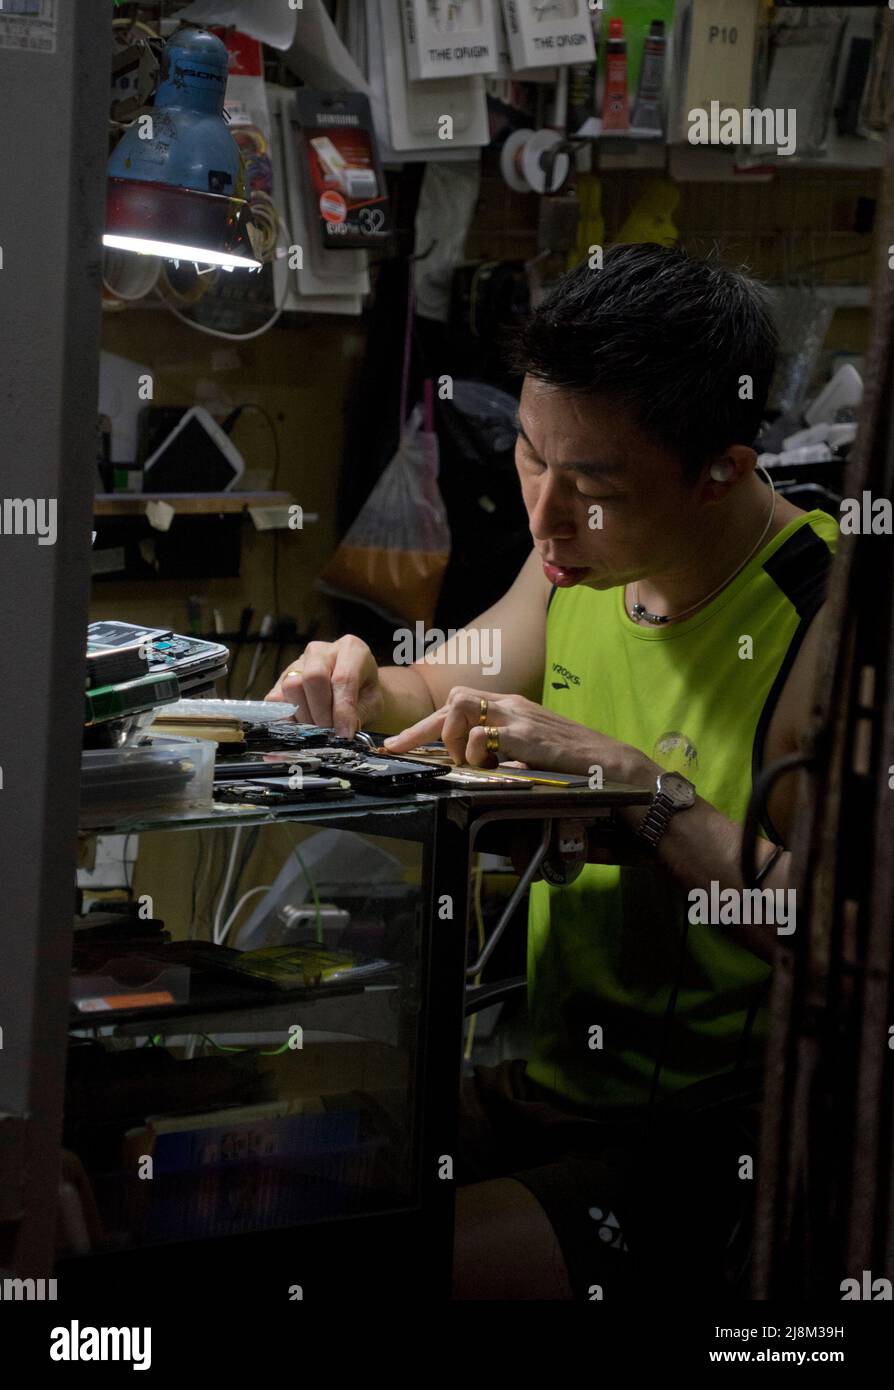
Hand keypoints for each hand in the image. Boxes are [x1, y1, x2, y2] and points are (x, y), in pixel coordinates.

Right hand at [265, 636, 384, 736]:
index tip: (344, 733)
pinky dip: (286, 717)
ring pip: (291, 686)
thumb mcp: (372, 704)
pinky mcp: (281, 678)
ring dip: (305, 715)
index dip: (342, 710)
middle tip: (330, 731)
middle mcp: (322, 651)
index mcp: (352, 650)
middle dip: (321, 712)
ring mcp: (298, 662)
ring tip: (319, 727)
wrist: (353, 690)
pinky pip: (275, 698)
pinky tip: (303, 724)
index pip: (342, 678)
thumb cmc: (364, 695)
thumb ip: (358, 715)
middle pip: (313, 677)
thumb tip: (341, 732)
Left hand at [383, 686, 650, 783]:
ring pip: (460, 707)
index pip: (458, 703)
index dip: (423, 726)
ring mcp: (519, 717)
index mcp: (511, 707)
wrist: (612, 764)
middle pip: (453, 699)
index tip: (397, 744)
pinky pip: (484, 735)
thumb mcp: (531, 751)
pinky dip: (477, 753)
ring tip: (469, 764)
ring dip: (455, 739)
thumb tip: (471, 768)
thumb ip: (503, 751)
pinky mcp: (527, 735)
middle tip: (416, 756)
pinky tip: (493, 768)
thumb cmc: (573, 763)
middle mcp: (511, 704)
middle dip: (425, 730)